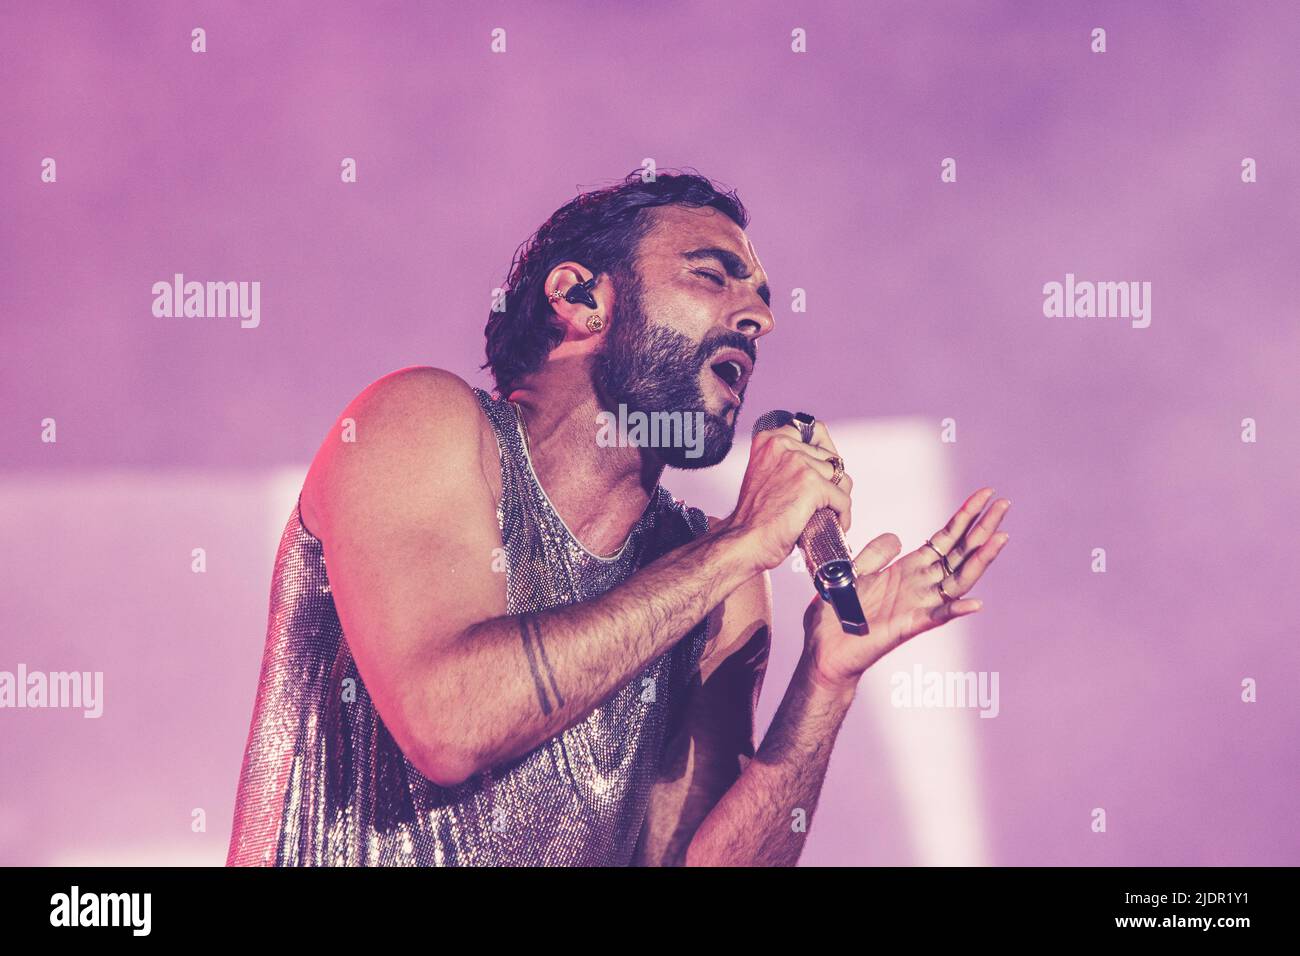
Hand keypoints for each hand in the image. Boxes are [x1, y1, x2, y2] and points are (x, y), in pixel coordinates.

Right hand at [725, 419, 853, 572]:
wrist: (743, 541)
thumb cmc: (753, 517)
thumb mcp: (765, 474)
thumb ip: (786, 461)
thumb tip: (819, 463)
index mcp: (770, 440)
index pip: (815, 430)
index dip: (825, 452)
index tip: (825, 470)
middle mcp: (783, 445)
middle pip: (832, 457)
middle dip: (834, 481)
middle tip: (827, 501)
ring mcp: (799, 464)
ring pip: (841, 479)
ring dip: (839, 499)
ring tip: (830, 514)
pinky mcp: (812, 484)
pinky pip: (843, 499)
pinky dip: (843, 515)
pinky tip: (834, 523)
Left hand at [803, 487, 1010, 689]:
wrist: (824, 650)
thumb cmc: (837, 615)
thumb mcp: (853, 572)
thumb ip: (875, 555)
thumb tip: (897, 539)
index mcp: (908, 570)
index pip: (945, 539)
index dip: (965, 517)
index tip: (985, 495)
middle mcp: (919, 586)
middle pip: (960, 553)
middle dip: (982, 528)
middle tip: (1004, 505)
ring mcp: (917, 607)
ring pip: (957, 581)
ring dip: (980, 561)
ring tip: (1000, 538)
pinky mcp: (906, 628)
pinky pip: (935, 619)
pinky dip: (955, 611)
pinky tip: (975, 603)